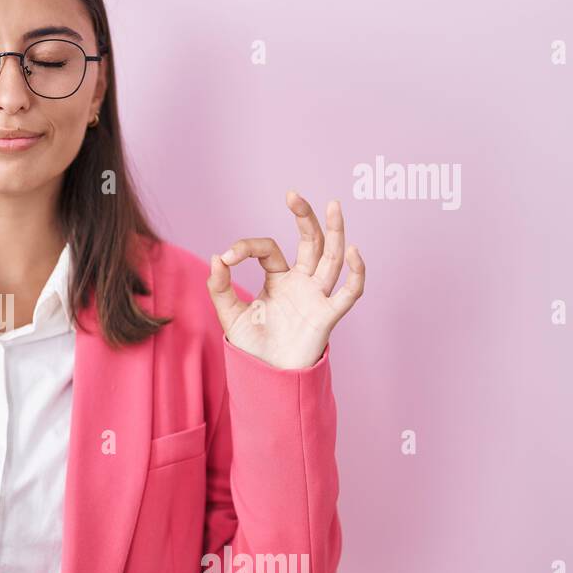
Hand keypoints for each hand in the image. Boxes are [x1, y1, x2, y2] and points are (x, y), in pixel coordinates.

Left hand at [207, 191, 363, 369]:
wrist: (266, 377)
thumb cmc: (253, 346)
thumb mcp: (229, 314)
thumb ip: (220, 287)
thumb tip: (217, 257)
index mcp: (278, 279)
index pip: (269, 249)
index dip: (247, 248)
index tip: (227, 257)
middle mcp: (301, 282)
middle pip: (310, 242)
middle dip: (305, 217)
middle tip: (293, 195)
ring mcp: (317, 296)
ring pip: (332, 257)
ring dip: (335, 231)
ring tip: (333, 205)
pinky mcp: (327, 315)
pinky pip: (349, 291)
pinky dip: (355, 272)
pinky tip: (352, 251)